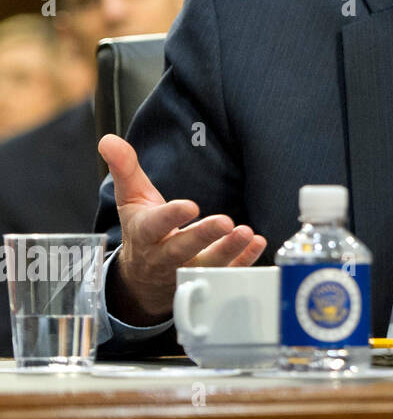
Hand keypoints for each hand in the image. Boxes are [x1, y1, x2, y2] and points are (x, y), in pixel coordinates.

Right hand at [99, 134, 266, 324]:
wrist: (144, 279)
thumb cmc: (142, 230)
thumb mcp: (131, 199)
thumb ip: (125, 169)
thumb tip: (108, 139)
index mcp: (145, 234)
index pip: (155, 226)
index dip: (171, 217)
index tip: (190, 206)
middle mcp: (164, 257)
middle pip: (182, 250)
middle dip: (203, 237)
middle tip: (226, 222)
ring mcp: (187, 271)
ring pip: (207, 264)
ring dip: (229, 250)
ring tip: (246, 233)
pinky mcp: (208, 278)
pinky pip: (228, 273)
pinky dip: (244, 260)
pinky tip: (257, 243)